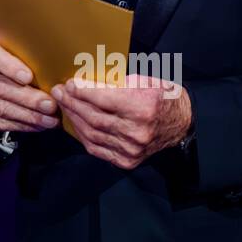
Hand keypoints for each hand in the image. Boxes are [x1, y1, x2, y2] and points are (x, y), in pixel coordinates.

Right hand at [0, 36, 57, 132]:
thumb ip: (23, 56)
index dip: (9, 66)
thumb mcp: (8, 51)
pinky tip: (38, 125)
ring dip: (28, 116)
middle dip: (27, 98)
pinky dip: (21, 125)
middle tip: (50, 105)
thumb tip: (54, 68)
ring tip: (50, 120)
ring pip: (0, 108)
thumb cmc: (3, 62)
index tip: (29, 76)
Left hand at [52, 74, 191, 169]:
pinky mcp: (128, 160)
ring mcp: (131, 149)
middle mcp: (136, 131)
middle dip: (72, 103)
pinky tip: (75, 122)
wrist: (182, 124)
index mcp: (142, 107)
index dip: (82, 92)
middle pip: (93, 118)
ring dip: (74, 118)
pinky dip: (82, 135)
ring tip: (63, 105)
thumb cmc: (161, 97)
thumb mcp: (143, 80)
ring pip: (92, 134)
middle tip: (59, 92)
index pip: (103, 99)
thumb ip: (115, 82)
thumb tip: (85, 80)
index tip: (69, 84)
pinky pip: (97, 148)